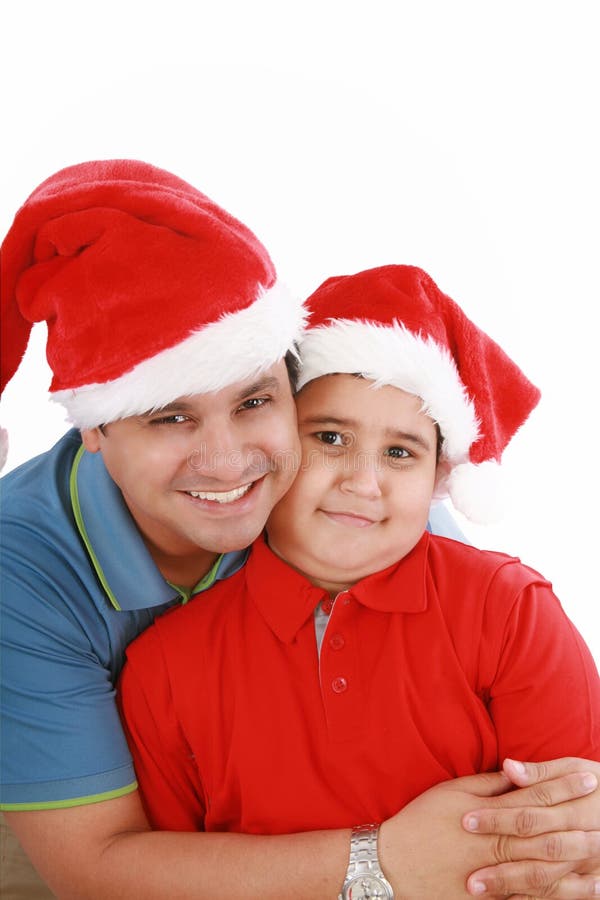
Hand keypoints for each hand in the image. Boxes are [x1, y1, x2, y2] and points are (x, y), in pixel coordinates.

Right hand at [378, 770, 597, 898]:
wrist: (392, 865)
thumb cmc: (422, 821)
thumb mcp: (452, 793)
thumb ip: (489, 786)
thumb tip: (517, 773)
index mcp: (489, 816)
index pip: (534, 798)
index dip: (563, 787)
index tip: (589, 779)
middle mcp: (495, 846)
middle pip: (545, 836)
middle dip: (579, 826)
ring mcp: (494, 877)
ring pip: (543, 873)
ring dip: (575, 869)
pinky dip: (552, 897)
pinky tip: (572, 895)